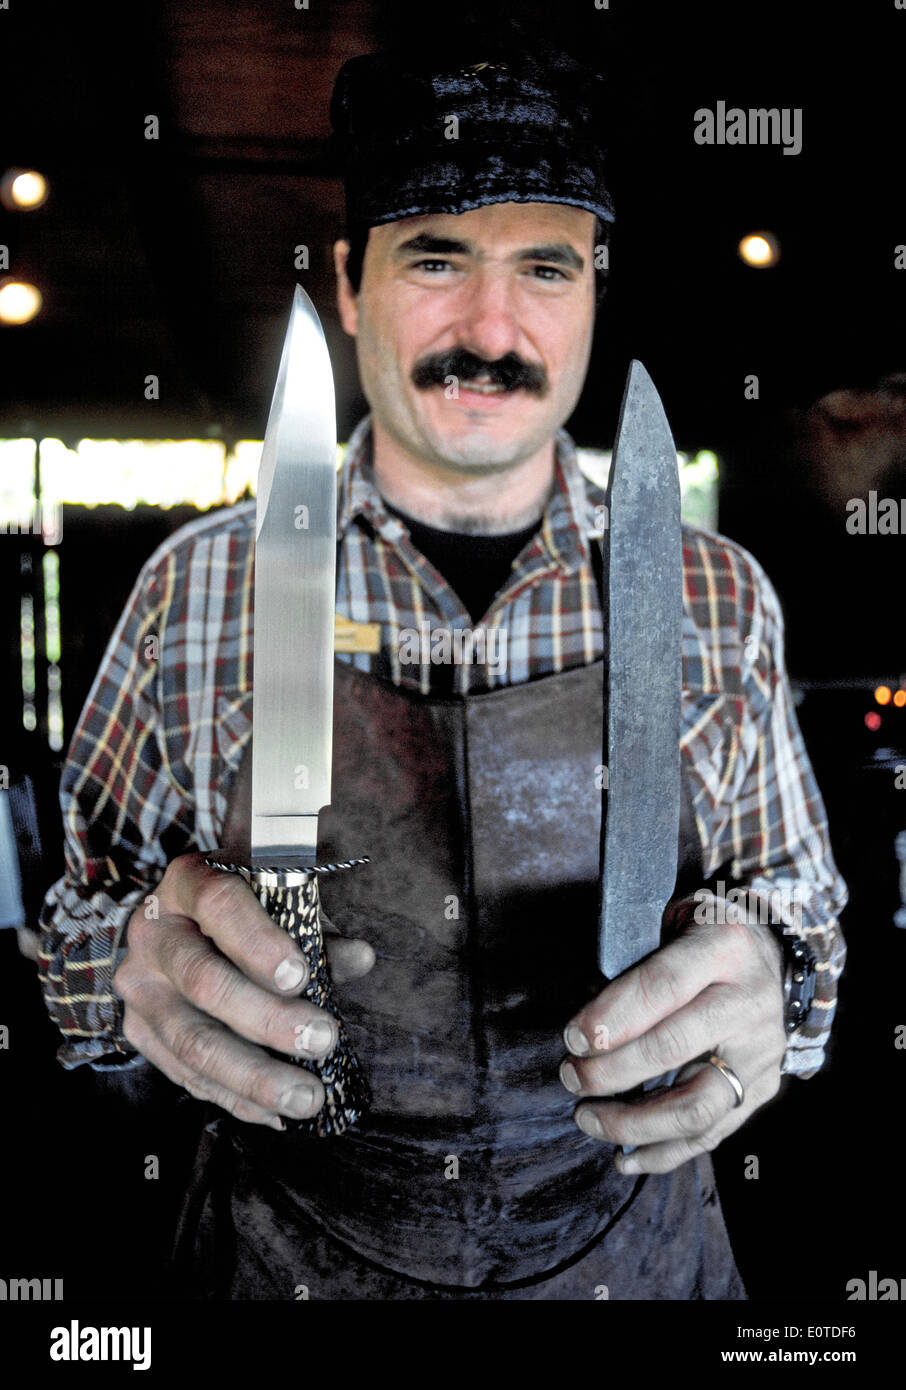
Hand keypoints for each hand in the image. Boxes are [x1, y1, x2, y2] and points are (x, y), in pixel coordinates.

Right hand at [113, 852, 375, 1128]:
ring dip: (254, 1077)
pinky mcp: (139, 1032)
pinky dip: (235, 1099)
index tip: (301, 976)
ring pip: (192, 1041)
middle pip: (205, 982)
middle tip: (322, 1040)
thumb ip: (313, 928)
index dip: (259, 943)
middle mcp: (155, 934)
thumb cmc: (237, 907)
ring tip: (306, 1098)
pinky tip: (277, 1114)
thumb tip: (359, 959)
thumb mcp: (272, 897)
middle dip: (268, 1020)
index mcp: (189, 883)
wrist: (165, 922)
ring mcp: (141, 988)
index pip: (220, 905)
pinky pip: (187, 1075)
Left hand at [559, 895, 786, 1172]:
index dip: (612, 1016)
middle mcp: (750, 1000)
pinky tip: (624, 1157)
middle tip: (570, 1076)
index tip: (573, 1039)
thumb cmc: (700, 937)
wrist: (769, 956)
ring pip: (697, 1105)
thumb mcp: (673, 922)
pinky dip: (663, 1152)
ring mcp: (762, 1051)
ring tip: (588, 1119)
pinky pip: (712, 1133)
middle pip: (674, 1047)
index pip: (663, 986)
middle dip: (611, 1070)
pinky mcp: (763, 1088)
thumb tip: (586, 1027)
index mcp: (724, 946)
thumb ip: (633, 963)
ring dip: (633, 1122)